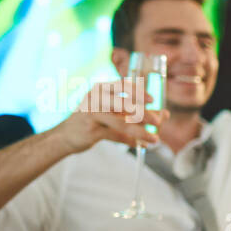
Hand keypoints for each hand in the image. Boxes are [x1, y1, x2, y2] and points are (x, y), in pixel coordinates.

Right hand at [52, 78, 167, 154]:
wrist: (65, 135)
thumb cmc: (93, 121)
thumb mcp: (113, 112)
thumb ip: (136, 112)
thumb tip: (165, 114)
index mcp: (100, 90)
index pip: (122, 85)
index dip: (138, 91)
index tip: (152, 99)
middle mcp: (95, 99)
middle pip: (125, 104)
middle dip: (145, 114)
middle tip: (158, 122)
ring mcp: (92, 114)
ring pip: (122, 123)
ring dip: (141, 131)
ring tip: (154, 139)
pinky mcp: (91, 131)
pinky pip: (116, 136)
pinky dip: (130, 141)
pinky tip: (140, 145)